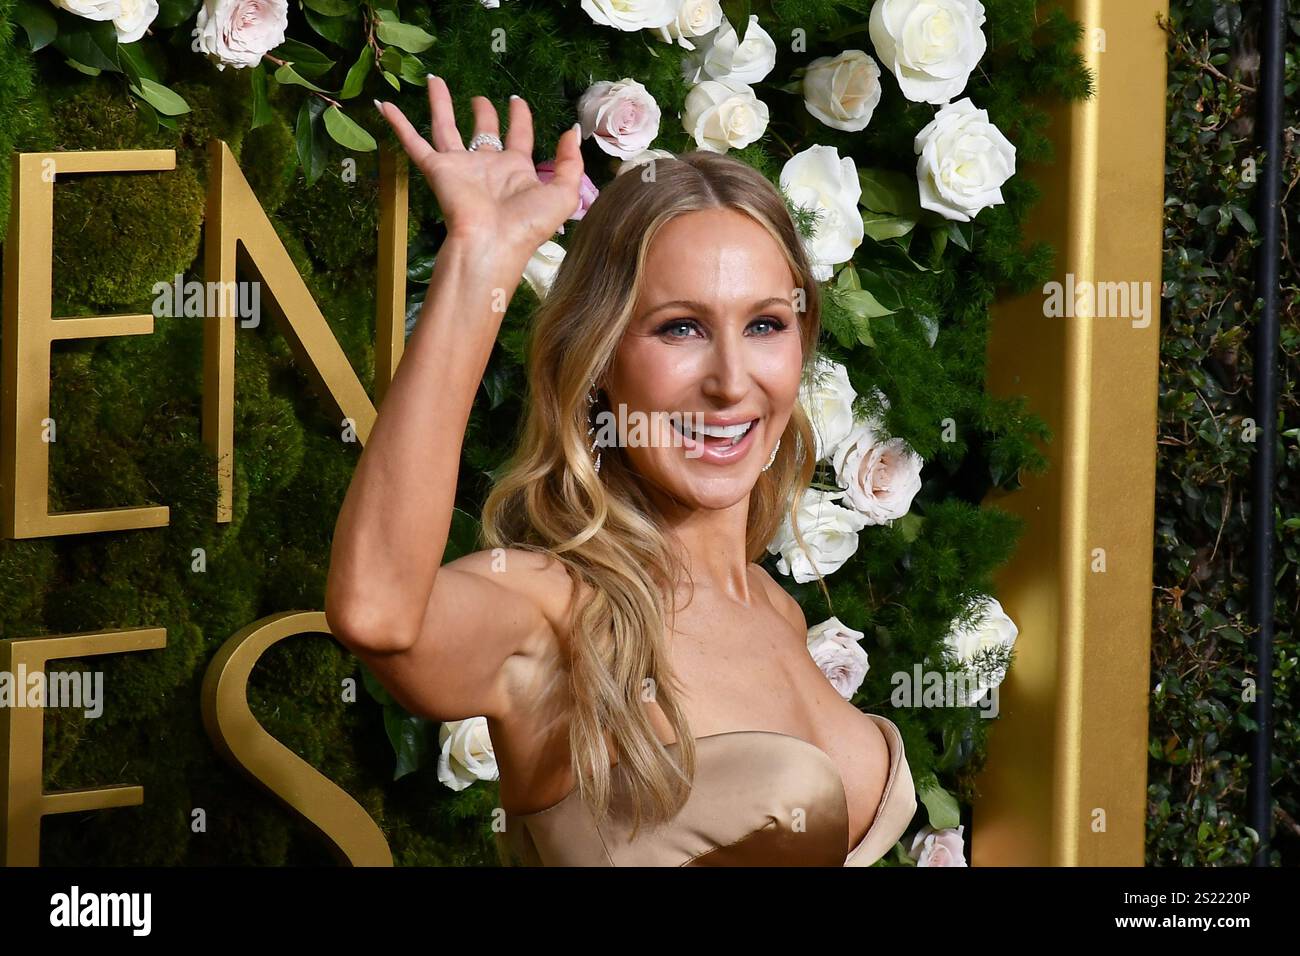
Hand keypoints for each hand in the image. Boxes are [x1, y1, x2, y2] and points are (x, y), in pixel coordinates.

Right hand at [376, 76, 584, 263]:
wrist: (493, 243)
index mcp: (516, 170)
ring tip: (435, 80)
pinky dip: (399, 125)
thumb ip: (569, 162)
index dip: (519, 117)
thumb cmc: (528, 224)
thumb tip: (571, 131)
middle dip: (482, 112)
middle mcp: (487, 166)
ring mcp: (460, 167)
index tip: (517, 100)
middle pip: (482, 130)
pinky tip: (385, 105)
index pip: (518, 136)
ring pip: (446, 127)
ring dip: (440, 104)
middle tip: (479, 98)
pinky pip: (414, 143)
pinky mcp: (437, 171)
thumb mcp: (563, 192)